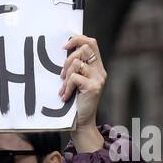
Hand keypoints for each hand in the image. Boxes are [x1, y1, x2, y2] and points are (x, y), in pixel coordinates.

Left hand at [59, 34, 104, 149]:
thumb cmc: (76, 102)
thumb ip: (75, 68)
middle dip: (68, 58)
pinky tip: (65, 97)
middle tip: (62, 74)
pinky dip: (66, 87)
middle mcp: (100, 71)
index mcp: (97, 67)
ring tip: (63, 88)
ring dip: (65, 75)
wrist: (82, 123)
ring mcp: (98, 79)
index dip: (77, 39)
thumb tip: (63, 51)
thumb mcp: (77, 81)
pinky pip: (74, 78)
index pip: (91, 42)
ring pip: (77, 62)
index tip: (64, 47)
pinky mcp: (93, 87)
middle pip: (85, 48)